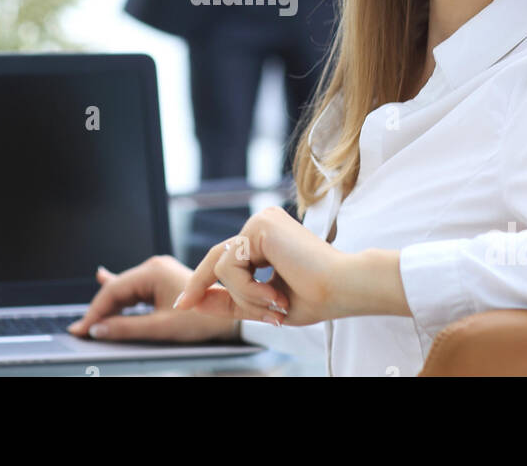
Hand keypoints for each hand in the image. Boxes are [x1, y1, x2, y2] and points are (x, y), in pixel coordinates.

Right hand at [66, 255, 236, 342]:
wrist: (230, 319)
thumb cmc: (202, 320)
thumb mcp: (160, 327)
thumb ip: (126, 328)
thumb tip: (98, 330)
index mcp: (153, 271)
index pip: (113, 291)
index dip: (95, 312)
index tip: (82, 330)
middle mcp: (154, 267)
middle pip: (117, 289)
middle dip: (99, 310)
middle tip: (82, 330)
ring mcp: (158, 272)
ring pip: (125, 290)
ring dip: (109, 305)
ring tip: (90, 319)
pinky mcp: (162, 280)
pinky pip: (135, 289)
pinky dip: (121, 295)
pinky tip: (103, 280)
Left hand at [174, 206, 350, 327]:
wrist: (343, 289)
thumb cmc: (317, 297)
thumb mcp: (264, 303)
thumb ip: (232, 300)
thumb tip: (193, 301)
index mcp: (267, 238)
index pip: (226, 261)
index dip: (203, 282)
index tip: (185, 302)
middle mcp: (262, 224)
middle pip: (217, 258)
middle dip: (198, 285)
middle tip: (183, 306)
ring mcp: (260, 221)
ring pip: (221, 268)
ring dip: (243, 296)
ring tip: (274, 304)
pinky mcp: (259, 226)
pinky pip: (229, 268)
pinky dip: (247, 289)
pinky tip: (274, 293)